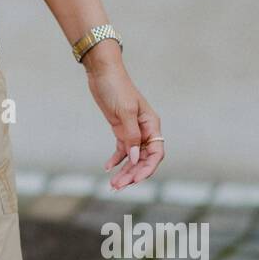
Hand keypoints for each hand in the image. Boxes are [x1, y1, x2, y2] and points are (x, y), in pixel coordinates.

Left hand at [83, 53, 164, 189]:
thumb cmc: (116, 87)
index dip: (148, 168)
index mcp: (152, 124)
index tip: (135, 180)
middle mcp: (145, 130)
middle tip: (118, 186)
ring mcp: (132, 131)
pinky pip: (122, 150)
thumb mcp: (124, 112)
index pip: (156, 153)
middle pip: (143, 159)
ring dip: (124, 171)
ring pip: (132, 157)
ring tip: (113, 184)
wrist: (102, 73)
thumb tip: (135, 158)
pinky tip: (107, 168)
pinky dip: (116, 160)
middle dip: (133, 174)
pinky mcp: (120, 129)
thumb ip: (131, 136)